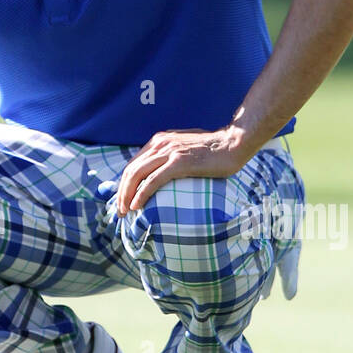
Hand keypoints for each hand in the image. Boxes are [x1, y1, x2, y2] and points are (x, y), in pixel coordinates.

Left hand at [116, 127, 253, 214]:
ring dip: (127, 195)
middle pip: (131, 170)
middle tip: (119, 210)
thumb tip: (163, 171)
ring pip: (137, 175)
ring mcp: (169, 152)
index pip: (134, 163)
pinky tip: (136, 206)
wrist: (233, 143)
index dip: (125, 182)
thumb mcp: (186, 147)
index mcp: (160, 140)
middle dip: (121, 191)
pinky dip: (141, 194)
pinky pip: (153, 180)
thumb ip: (172, 155)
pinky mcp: (179, 163)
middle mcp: (161, 144)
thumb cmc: (214, 149)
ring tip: (124, 212)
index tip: (123, 198)